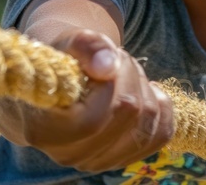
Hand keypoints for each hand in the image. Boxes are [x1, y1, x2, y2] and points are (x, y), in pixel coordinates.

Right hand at [0, 29, 174, 170]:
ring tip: (124, 73)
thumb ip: (86, 45)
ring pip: (147, 126)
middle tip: (116, 59)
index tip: (104, 59)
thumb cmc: (61, 61)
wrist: (59, 84)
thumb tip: (108, 66)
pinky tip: (145, 91)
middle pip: (127, 116)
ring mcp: (96, 162)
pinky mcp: (121, 159)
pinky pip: (160, 135)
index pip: (94, 119)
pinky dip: (161, 108)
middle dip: (129, 75)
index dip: (110, 83)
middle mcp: (69, 155)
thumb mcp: (68, 42)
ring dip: (144, 89)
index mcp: (44, 130)